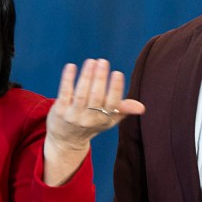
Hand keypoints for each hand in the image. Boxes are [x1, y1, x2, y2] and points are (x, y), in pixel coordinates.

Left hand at [43, 58, 144, 185]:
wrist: (65, 140)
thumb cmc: (91, 124)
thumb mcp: (108, 120)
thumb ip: (123, 110)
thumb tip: (142, 107)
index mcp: (104, 119)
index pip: (112, 104)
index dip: (115, 89)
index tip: (117, 73)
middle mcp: (89, 119)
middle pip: (96, 97)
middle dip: (100, 78)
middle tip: (103, 61)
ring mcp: (73, 115)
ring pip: (81, 94)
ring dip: (86, 76)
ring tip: (91, 61)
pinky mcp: (60, 110)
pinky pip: (64, 93)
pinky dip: (67, 79)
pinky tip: (71, 66)